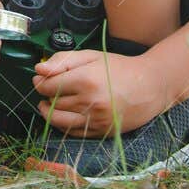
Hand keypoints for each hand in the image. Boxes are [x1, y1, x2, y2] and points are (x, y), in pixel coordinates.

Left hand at [31, 50, 166, 138]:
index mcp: (85, 80)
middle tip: (46, 89)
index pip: (48, 86)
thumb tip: (39, 70)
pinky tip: (64, 115)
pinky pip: (73, 132)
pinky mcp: (102, 132)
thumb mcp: (91, 56)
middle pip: (52, 103)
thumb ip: (63, 61)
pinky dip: (63, 125)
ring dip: (48, 113)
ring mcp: (96, 120)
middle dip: (44, 96)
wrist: (150, 86)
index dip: (39, 82)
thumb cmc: (119, 68)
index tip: (40, 79)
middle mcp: (90, 102)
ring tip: (48, 105)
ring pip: (59, 121)